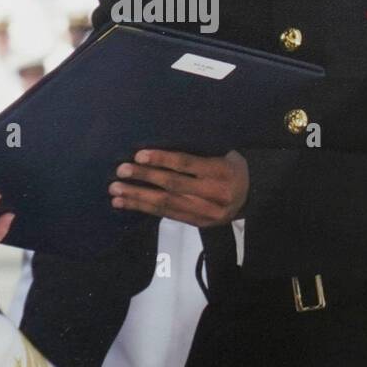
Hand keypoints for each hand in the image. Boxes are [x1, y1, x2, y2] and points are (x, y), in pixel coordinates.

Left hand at [109, 150, 248, 226]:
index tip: (138, 155)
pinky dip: (143, 209)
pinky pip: (166, 215)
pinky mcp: (197, 223)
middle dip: (144, 178)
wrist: (251, 196)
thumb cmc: (231, 166)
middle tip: (120, 171)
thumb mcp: (223, 153)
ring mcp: (205, 212)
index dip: (162, 160)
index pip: (187, 164)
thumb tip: (159, 143)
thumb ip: (198, 152)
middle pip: (173, 186)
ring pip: (166, 204)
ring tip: (115, 191)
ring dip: (137, 197)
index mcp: (221, 171)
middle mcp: (213, 194)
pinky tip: (124, 203)